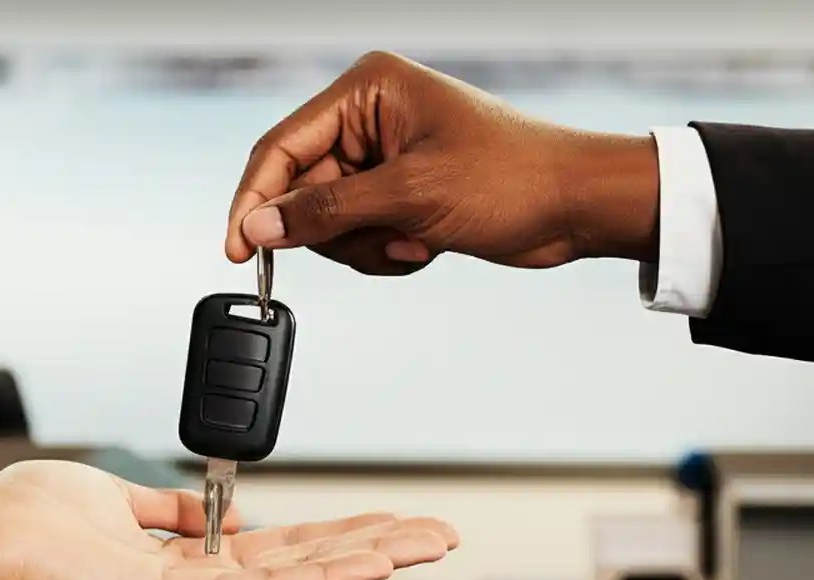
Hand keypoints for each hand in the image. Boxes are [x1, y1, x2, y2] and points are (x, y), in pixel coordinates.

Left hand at [0, 460, 456, 579]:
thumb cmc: (40, 521)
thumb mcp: (125, 500)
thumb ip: (176, 511)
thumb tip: (219, 509)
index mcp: (197, 566)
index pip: (290, 550)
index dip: (347, 536)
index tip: (395, 521)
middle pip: (310, 566)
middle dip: (380, 548)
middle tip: (440, 533)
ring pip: (301, 579)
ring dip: (369, 558)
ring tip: (424, 542)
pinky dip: (321, 572)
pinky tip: (365, 560)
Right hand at [226, 51, 660, 274]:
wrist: (575, 205)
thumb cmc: (510, 178)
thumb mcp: (411, 195)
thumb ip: (326, 211)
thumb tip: (258, 226)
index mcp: (366, 91)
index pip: (281, 147)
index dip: (253, 201)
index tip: (238, 250)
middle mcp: (368, 118)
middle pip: (301, 190)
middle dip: (335, 232)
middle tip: (383, 242)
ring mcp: (383, 158)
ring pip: (328, 222)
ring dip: (365, 246)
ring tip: (414, 243)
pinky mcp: (398, 193)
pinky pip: (358, 235)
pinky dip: (384, 253)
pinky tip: (424, 247)